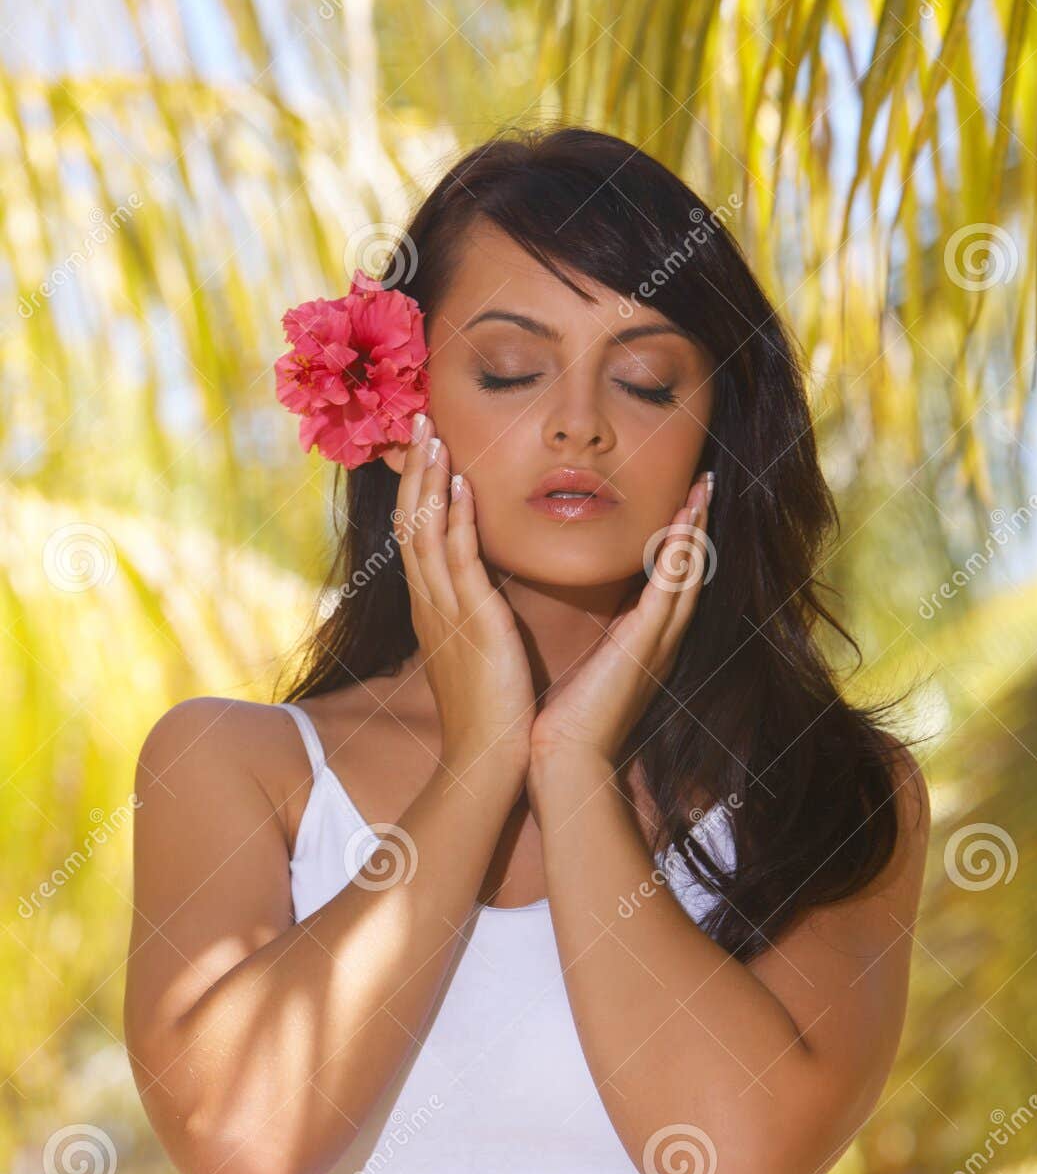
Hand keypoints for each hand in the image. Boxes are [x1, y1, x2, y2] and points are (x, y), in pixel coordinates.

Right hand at [394, 413, 535, 783]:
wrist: (487, 756)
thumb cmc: (487, 709)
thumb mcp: (473, 649)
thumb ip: (470, 614)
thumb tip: (479, 591)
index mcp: (430, 607)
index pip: (415, 533)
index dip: (416, 486)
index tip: (422, 444)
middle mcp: (428, 601)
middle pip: (411, 520)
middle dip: (415, 467)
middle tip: (418, 417)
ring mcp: (445, 609)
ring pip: (427, 531)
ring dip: (430, 479)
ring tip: (434, 433)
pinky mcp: (471, 620)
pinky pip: (458, 559)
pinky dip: (457, 517)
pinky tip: (461, 484)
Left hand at [528, 470, 714, 776]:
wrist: (567, 758)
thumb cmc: (567, 723)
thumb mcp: (588, 671)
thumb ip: (599, 645)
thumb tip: (592, 626)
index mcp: (646, 646)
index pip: (671, 584)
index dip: (680, 544)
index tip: (682, 505)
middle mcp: (661, 642)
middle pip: (689, 572)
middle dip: (697, 526)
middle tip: (706, 482)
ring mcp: (658, 644)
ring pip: (686, 574)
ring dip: (695, 530)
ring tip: (703, 489)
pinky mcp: (645, 646)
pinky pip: (669, 591)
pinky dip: (679, 557)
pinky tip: (684, 526)